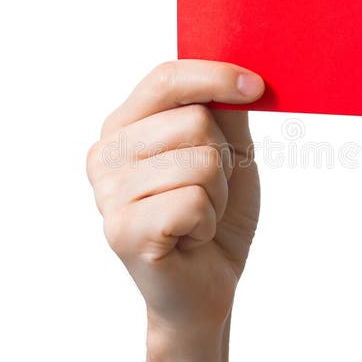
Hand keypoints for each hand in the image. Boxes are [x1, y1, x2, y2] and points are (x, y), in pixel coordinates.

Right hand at [86, 60, 263, 333]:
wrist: (206, 288)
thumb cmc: (214, 218)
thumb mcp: (229, 154)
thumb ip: (225, 112)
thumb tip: (237, 73)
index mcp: (123, 127)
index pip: (165, 79)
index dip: (215, 76)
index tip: (256, 87)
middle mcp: (105, 155)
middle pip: (193, 121)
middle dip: (224, 160)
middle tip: (209, 193)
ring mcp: (108, 194)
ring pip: (200, 162)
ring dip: (218, 196)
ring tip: (198, 218)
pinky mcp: (123, 230)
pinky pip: (193, 202)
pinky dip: (207, 224)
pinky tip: (190, 239)